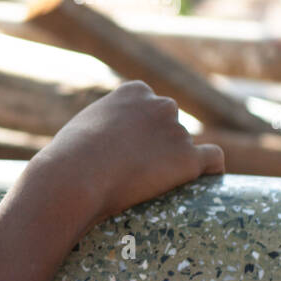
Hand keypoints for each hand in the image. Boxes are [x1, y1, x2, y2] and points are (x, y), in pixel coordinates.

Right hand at [37, 80, 224, 226]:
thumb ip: (103, 126)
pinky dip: (212, 170)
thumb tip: (105, 143)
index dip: (141, 129)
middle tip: (135, 172)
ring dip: (172, 163)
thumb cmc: (67, 158)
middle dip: (158, 144)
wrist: (72, 177)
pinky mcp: (188, 158)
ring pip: (185, 147)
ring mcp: (177, 131)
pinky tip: (204, 183)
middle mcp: (161, 105)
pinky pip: (213, 160)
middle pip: (169, 125)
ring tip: (147, 188)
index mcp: (134, 92)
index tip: (128, 149)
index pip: (150, 104)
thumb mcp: (82, 127)